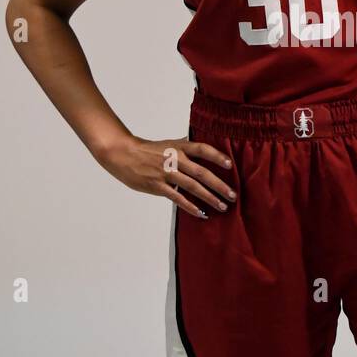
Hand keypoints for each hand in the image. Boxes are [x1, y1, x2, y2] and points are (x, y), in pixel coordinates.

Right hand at [97, 135, 236, 217]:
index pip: (202, 149)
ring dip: (209, 197)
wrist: (123, 154)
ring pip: (192, 186)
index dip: (217, 156)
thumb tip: (201, 144)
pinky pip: (177, 198)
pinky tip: (201, 213)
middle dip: (219, 185)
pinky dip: (190, 206)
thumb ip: (185, 146)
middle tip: (233, 195)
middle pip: (201, 172)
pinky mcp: (157, 186)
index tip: (230, 165)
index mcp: (178, 146)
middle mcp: (174, 159)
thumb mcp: (168, 144)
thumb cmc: (148, 150)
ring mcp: (166, 173)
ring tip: (222, 206)